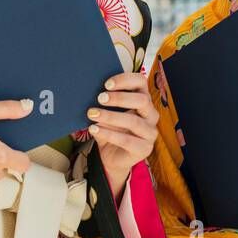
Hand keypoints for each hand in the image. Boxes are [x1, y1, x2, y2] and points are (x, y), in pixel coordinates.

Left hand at [87, 73, 158, 199]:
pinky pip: (126, 140)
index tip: (106, 84)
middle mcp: (151, 114)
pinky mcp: (145, 148)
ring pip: (133, 121)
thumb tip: (87, 93)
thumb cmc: (111, 130)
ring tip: (92, 114)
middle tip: (99, 98)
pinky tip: (94, 129)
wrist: (112, 157)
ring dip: (110, 116)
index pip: (141, 82)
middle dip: (119, 98)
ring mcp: (150, 132)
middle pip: (142, 100)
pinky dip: (108, 134)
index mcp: (143, 100)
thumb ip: (103, 104)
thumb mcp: (107, 114)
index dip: (125, 80)